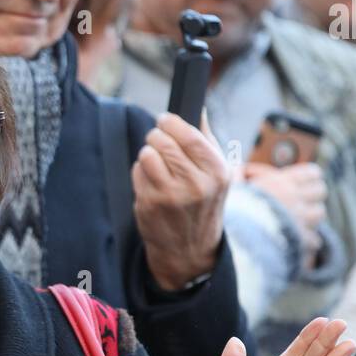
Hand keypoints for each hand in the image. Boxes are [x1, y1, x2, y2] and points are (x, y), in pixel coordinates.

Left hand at [133, 110, 228, 289]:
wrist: (189, 248)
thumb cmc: (203, 202)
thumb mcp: (218, 173)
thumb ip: (207, 139)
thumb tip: (199, 108)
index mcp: (217, 172)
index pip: (189, 135)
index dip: (172, 122)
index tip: (165, 119)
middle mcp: (196, 184)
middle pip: (164, 141)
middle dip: (156, 136)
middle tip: (157, 139)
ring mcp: (171, 196)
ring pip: (147, 154)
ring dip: (148, 153)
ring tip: (156, 162)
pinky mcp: (149, 204)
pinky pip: (138, 171)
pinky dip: (141, 171)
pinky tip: (151, 181)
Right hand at [241, 162, 326, 268]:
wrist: (237, 237)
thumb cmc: (234, 211)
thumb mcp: (235, 187)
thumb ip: (240, 176)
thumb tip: (238, 168)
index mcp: (281, 183)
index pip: (312, 173)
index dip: (310, 177)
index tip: (304, 181)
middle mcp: (295, 198)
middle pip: (321, 191)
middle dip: (313, 196)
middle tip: (302, 201)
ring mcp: (301, 218)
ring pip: (320, 213)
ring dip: (311, 217)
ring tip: (298, 220)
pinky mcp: (302, 238)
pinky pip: (315, 239)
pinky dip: (307, 240)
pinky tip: (296, 239)